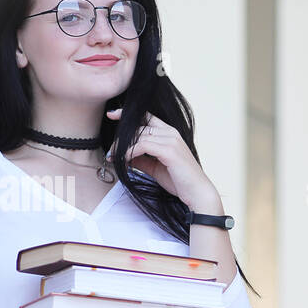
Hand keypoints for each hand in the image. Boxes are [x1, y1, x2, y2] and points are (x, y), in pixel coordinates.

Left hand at [105, 106, 221, 213]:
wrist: (197, 193)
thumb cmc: (179, 181)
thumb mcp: (155, 167)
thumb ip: (141, 159)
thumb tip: (124, 156)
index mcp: (170, 133)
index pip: (146, 116)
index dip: (128, 114)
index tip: (112, 115)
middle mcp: (171, 133)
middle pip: (138, 126)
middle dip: (120, 138)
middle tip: (110, 152)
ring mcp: (171, 140)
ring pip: (138, 136)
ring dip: (122, 147)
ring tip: (113, 158)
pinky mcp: (169, 150)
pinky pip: (141, 146)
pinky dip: (129, 153)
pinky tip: (124, 161)